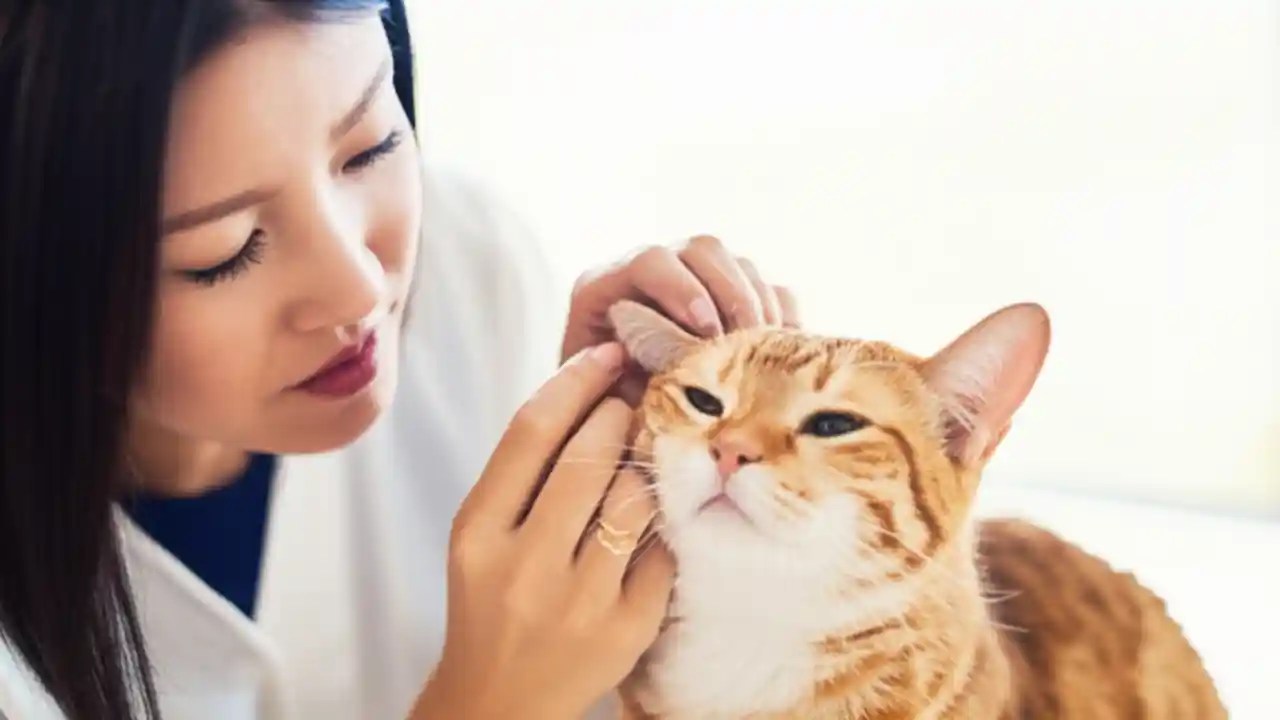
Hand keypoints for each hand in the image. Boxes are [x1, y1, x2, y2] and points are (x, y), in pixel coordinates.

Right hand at [411, 343, 674, 719]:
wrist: (498, 701)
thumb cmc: (491, 601)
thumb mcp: (481, 538)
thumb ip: (522, 474)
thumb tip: (587, 392)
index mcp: (477, 533)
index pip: (531, 433)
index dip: (575, 381)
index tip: (607, 353)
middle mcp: (524, 565)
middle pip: (587, 457)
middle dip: (619, 414)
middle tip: (632, 401)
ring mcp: (579, 600)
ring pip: (633, 498)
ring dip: (644, 466)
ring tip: (641, 463)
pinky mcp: (625, 629)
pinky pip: (661, 549)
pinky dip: (660, 530)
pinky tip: (650, 527)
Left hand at [561, 235, 798, 400]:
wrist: (614, 417)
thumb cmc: (600, 407)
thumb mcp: (603, 394)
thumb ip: (628, 376)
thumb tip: (673, 364)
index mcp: (607, 286)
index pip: (651, 263)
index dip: (682, 290)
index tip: (705, 331)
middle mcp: (655, 271)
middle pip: (704, 250)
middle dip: (731, 295)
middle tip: (743, 341)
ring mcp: (697, 280)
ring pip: (740, 266)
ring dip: (760, 308)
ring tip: (765, 354)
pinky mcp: (732, 299)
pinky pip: (770, 289)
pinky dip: (783, 316)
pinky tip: (784, 352)